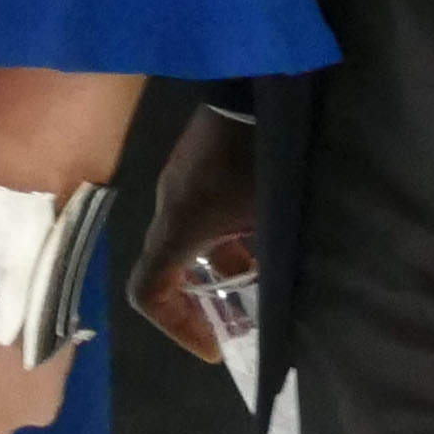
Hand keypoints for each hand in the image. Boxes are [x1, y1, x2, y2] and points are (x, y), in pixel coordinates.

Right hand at [131, 108, 257, 365]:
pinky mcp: (189, 165)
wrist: (246, 87)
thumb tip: (285, 299)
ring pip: (184, 244)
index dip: (175, 327)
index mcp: (177, 229)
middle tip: (234, 321)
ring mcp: (175, 184)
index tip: (211, 345)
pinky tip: (256, 232)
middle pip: (165, 271)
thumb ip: (270, 261)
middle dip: (197, 303)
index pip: (148, 292)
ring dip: (212, 267)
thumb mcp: (268, 218)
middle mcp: (166, 210)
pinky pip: (194, 217)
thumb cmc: (254, 159)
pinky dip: (217, 238)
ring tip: (255, 277)